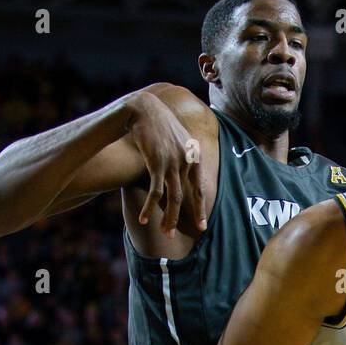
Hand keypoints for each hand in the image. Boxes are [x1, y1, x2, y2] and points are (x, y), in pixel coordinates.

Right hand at [125, 90, 205, 237]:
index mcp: (194, 156)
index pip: (199, 188)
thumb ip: (184, 155)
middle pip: (186, 197)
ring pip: (173, 198)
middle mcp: (187, 160)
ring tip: (165, 233)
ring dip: (169, 218)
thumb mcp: (178, 137)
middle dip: (182, 219)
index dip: (200, 209)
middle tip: (176, 236)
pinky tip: (143, 219)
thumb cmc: (159, 124)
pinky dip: (149, 208)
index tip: (202, 227)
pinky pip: (156, 192)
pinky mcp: (157, 163)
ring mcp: (173, 162)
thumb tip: (183, 171)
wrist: (144, 108)